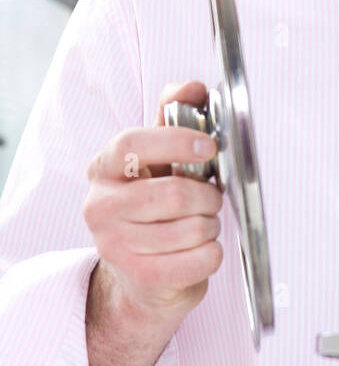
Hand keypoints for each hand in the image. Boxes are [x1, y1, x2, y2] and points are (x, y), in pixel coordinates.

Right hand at [83, 81, 223, 320]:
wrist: (141, 276)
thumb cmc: (154, 208)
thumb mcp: (159, 158)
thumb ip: (174, 116)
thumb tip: (192, 87)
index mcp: (103, 169)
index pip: (132, 144)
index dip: (176, 141)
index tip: (209, 147)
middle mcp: (100, 207)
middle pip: (173, 194)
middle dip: (207, 196)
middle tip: (211, 198)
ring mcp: (115, 246)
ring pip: (192, 229)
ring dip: (210, 225)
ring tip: (202, 224)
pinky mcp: (139, 278)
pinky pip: (200, 259)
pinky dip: (213, 253)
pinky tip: (200, 250)